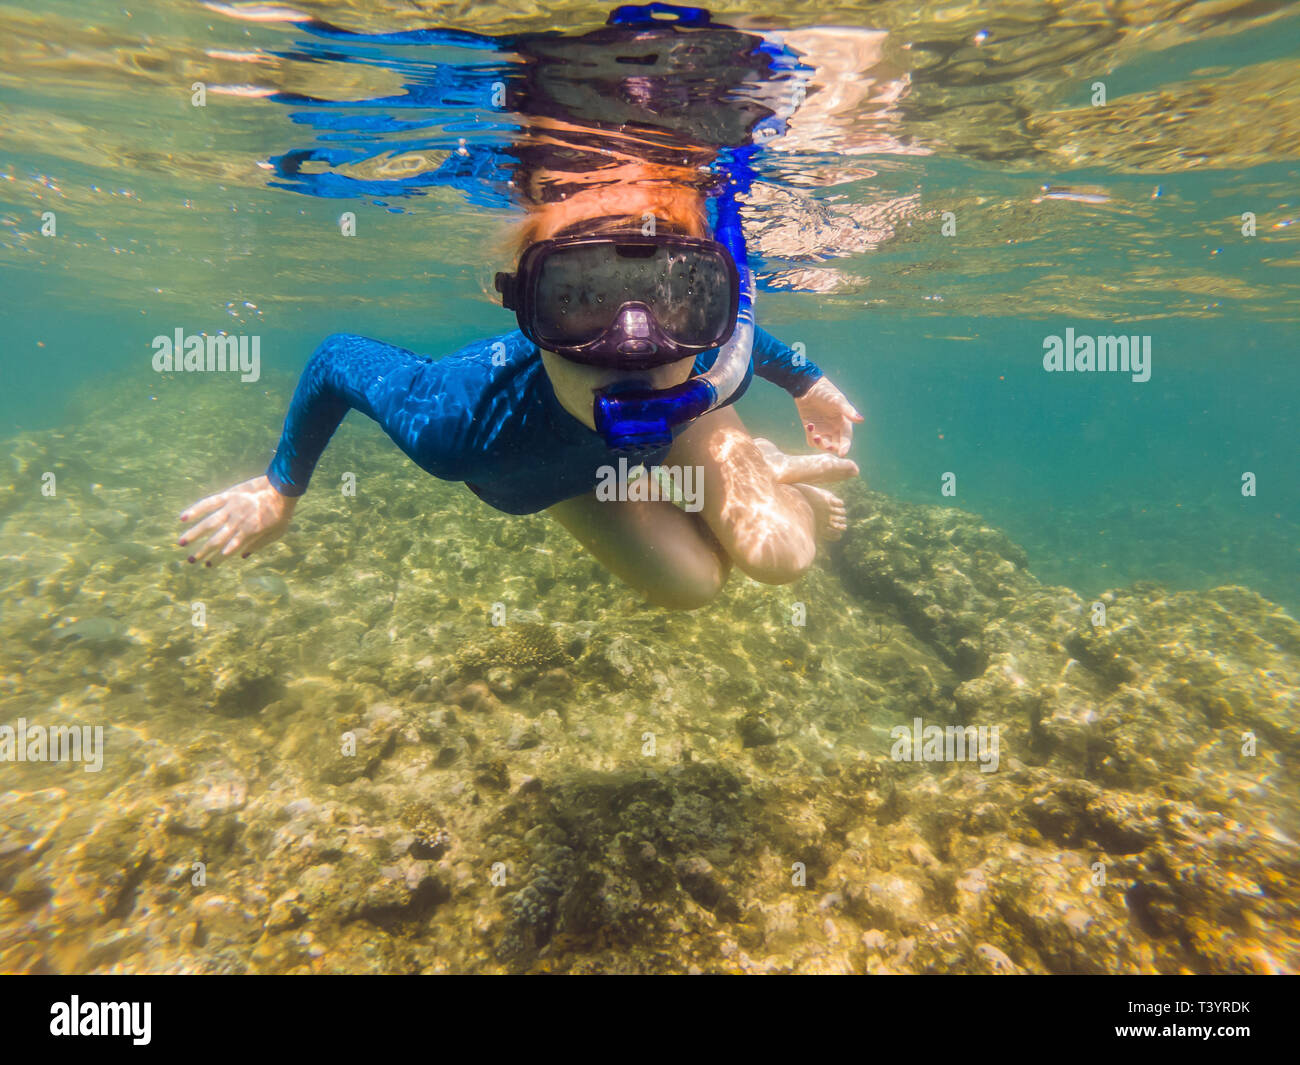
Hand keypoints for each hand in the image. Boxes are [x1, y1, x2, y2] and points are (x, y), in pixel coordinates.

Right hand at [178, 475, 296, 566]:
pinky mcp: (228, 495)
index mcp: (248, 533)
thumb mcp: (276, 533)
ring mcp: (231, 508)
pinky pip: (209, 503)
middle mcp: (236, 523)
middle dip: (202, 551)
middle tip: (190, 560)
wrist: (283, 488)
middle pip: (216, 540)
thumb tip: (242, 556)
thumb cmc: (282, 512)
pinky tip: (183, 518)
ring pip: (208, 523)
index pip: (229, 550)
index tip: (208, 566)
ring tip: (181, 543)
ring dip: (193, 534)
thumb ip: (259, 544)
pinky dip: (196, 510)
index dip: (218, 559)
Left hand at [794, 377, 863, 456]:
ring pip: (823, 445)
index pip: (846, 438)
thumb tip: (861, 420)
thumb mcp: (837, 401)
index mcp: (843, 423)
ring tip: (816, 436)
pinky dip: (811, 437)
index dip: (845, 446)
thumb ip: (848, 411)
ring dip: (820, 444)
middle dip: (832, 448)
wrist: (807, 386)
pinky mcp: (811, 429)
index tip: (842, 454)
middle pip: (835, 445)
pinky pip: (812, 440)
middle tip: (827, 446)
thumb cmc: (825, 391)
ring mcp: (822, 429)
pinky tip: (809, 426)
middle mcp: (834, 428)